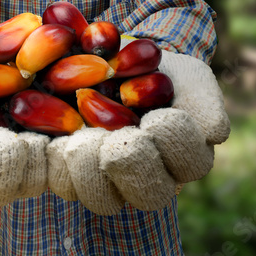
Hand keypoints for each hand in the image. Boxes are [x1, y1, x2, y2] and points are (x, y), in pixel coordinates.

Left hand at [49, 49, 229, 214]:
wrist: (96, 58)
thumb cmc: (149, 67)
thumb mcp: (183, 73)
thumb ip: (202, 99)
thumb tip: (212, 132)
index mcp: (180, 156)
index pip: (189, 165)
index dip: (176, 145)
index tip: (158, 117)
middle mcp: (144, 177)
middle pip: (147, 195)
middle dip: (133, 165)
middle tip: (116, 139)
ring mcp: (101, 176)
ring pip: (100, 197)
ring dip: (89, 169)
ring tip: (78, 139)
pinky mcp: (61, 167)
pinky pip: (56, 180)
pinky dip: (49, 162)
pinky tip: (43, 140)